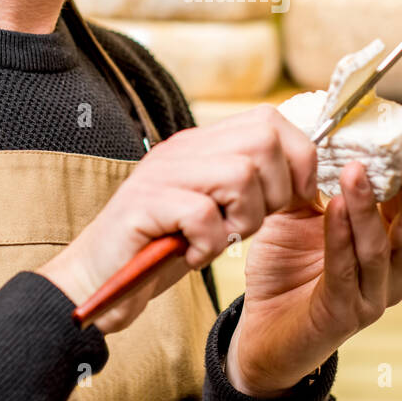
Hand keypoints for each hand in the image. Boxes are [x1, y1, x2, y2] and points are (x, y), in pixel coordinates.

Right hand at [38, 105, 317, 333]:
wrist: (97, 280)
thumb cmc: (161, 248)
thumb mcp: (216, 211)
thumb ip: (249, 187)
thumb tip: (304, 179)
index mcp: (201, 145)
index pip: (269, 120)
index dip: (296, 159)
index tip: (293, 199)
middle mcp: (182, 149)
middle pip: (263, 140)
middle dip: (274, 191)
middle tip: (246, 223)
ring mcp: (161, 173)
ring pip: (241, 174)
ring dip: (242, 220)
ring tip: (216, 240)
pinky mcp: (144, 204)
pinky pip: (204, 214)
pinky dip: (208, 244)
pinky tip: (190, 254)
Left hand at [227, 156, 401, 396]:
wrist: (261, 328)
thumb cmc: (285, 267)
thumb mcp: (300, 214)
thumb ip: (314, 181)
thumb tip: (316, 132)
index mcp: (389, 247)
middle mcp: (391, 274)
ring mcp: (371, 297)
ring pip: (378, 249)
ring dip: (368, 208)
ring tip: (356, 170)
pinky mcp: (343, 315)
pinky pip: (344, 271)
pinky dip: (341, 237)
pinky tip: (336, 207)